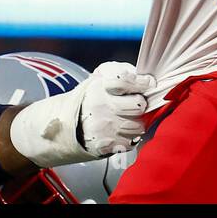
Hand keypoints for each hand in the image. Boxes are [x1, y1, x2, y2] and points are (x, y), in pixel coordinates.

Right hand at [8, 61, 155, 166]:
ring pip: (139, 125)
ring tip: (126, 117)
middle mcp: (101, 108)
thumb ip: (123, 71)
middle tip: (134, 103)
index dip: (143, 82)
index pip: (127, 81)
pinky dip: (129, 137)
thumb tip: (145, 77)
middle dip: (140, 103)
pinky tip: (120, 130)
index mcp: (100, 87)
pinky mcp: (106, 146)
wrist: (69, 122)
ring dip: (137, 122)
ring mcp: (103, 129)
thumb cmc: (92, 96)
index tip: (148, 82)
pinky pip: (132, 142)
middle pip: (139, 105)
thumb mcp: (102, 76)